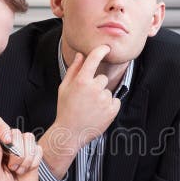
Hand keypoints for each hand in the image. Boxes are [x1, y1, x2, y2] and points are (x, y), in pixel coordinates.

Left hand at [0, 116, 41, 180]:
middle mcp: (5, 145)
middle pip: (16, 131)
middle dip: (16, 151)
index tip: (7, 140)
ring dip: (26, 157)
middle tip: (11, 166)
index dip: (3, 128)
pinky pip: (38, 149)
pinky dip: (34, 161)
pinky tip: (27, 170)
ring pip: (29, 138)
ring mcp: (20, 150)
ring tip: (18, 170)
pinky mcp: (32, 157)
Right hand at [40, 45, 120, 177]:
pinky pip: (115, 101)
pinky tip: (98, 112)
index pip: (94, 59)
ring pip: (107, 91)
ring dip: (101, 97)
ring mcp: (104, 99)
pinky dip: (109, 106)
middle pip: (102, 78)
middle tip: (86, 98)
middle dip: (96, 85)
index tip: (106, 47)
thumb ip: (74, 70)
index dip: (101, 50)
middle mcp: (94, 88)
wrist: (70, 132)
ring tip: (90, 108)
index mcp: (81, 81)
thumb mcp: (64, 88)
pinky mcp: (112, 110)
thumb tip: (81, 55)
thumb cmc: (65, 109)